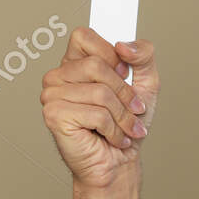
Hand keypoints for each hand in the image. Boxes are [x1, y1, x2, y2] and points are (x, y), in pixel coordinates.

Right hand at [40, 27, 157, 189]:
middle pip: (96, 65)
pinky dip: (114, 129)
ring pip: (99, 92)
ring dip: (122, 116)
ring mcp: (51, 95)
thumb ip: (143, 56)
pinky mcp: (54, 116)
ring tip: (122, 128)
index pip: (83, 36)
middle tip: (131, 108)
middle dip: (124, 92)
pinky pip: (96, 113)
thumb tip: (123, 45)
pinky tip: (111, 137)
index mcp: (74, 63)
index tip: (123, 72)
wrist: (120, 162)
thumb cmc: (128, 124)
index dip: (109, 53)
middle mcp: (58, 76)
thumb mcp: (147, 84)